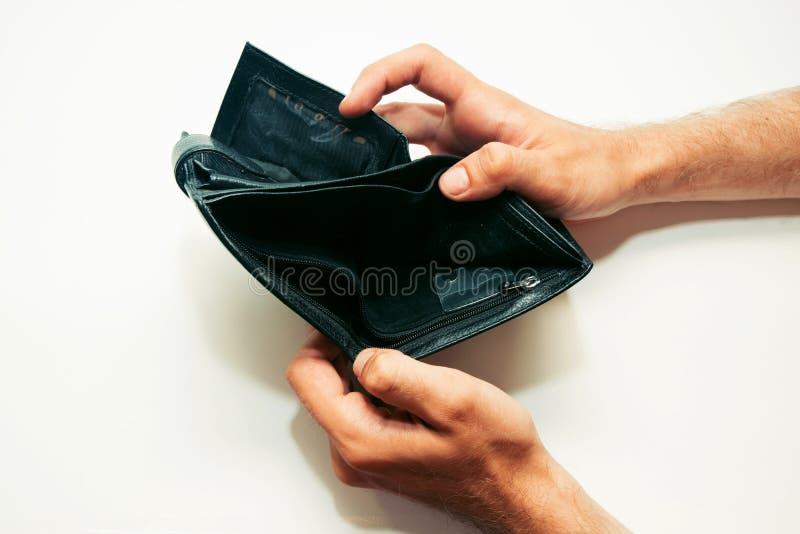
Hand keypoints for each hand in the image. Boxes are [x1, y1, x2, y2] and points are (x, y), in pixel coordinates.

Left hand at [286, 330, 627, 533]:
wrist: (516, 489)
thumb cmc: (493, 453)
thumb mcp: (453, 399)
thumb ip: (399, 375)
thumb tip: (361, 356)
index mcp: (360, 440)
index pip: (305, 378)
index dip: (323, 341)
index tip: (351, 327)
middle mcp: (353, 455)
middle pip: (323, 386)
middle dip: (355, 360)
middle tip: (403, 357)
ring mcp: (364, 458)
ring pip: (346, 397)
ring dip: (375, 380)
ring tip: (420, 383)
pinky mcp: (379, 456)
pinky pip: (365, 412)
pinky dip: (387, 396)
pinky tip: (421, 401)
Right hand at [339, 43, 639, 220]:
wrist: (612, 179)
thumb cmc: (589, 168)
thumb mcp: (550, 173)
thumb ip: (501, 171)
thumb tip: (447, 184)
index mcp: (483, 107)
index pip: (422, 67)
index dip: (381, 76)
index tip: (353, 105)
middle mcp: (468, 122)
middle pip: (403, 104)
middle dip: (365, 115)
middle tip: (333, 147)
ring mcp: (468, 147)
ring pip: (410, 137)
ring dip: (379, 149)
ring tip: (350, 175)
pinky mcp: (472, 172)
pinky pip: (426, 167)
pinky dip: (403, 177)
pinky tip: (393, 203)